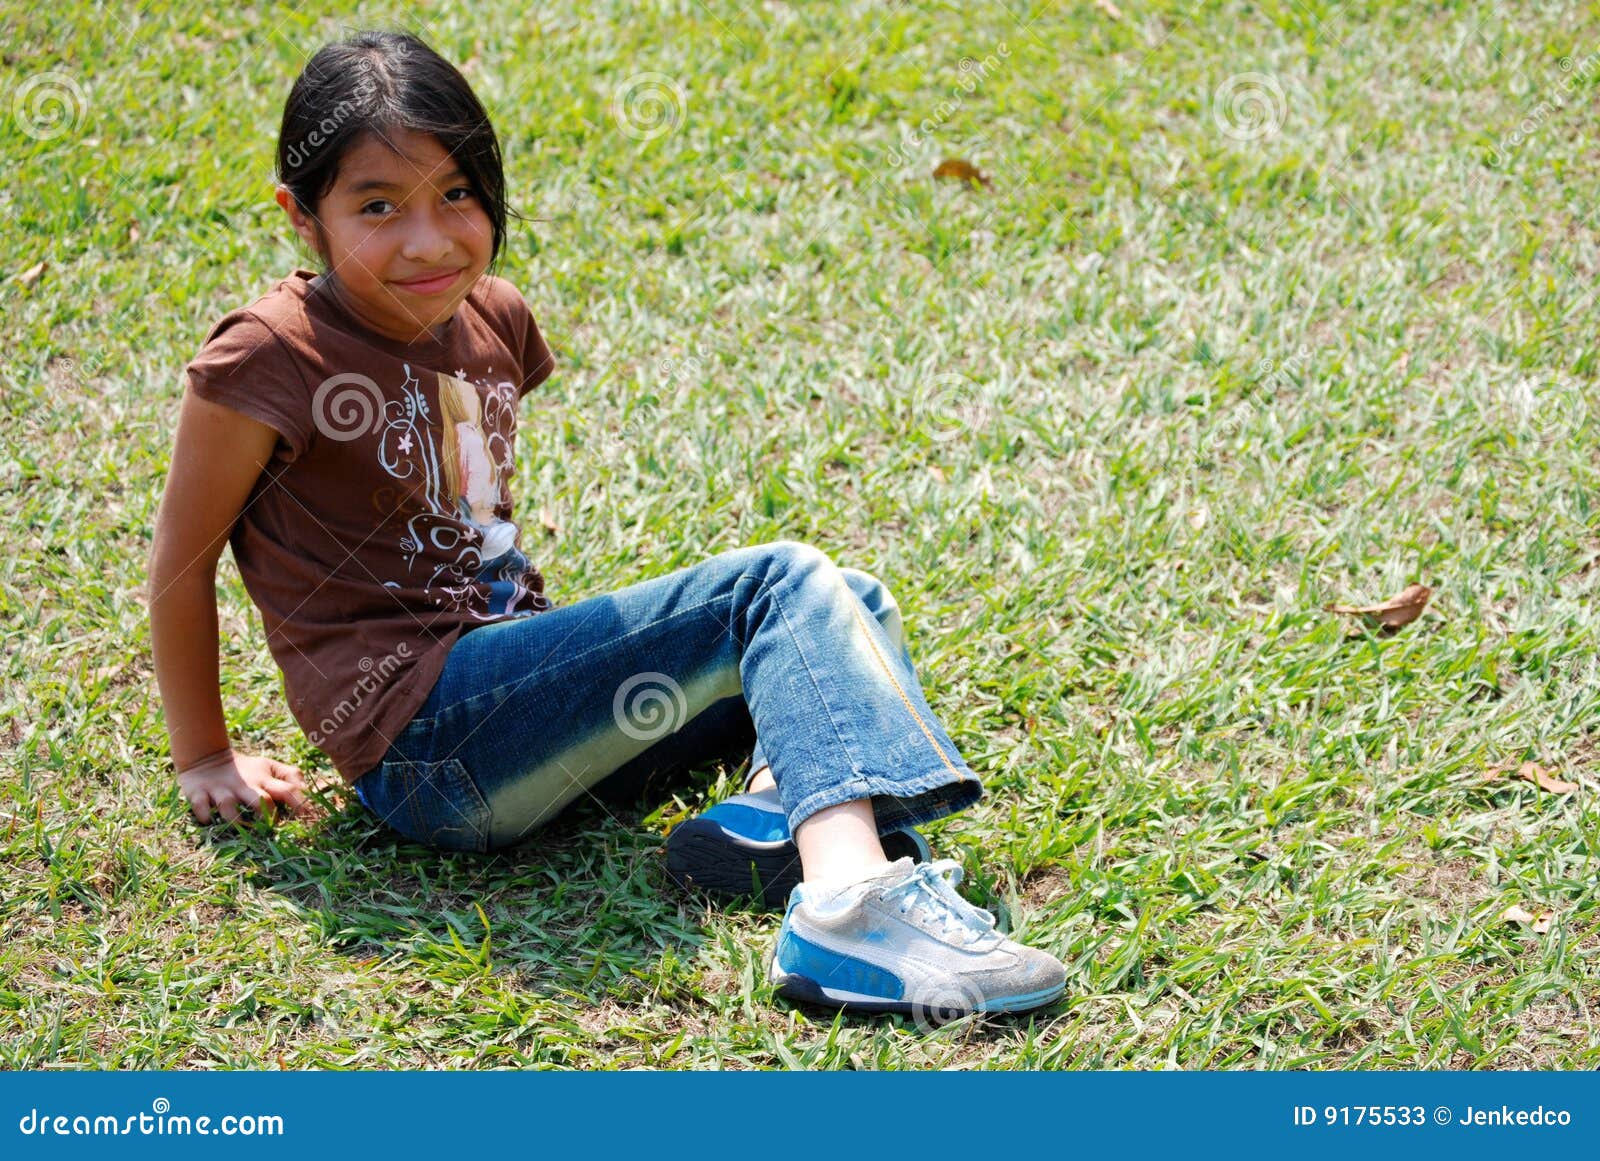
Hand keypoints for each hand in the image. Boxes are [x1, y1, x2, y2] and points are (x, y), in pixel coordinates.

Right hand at [177, 748, 310, 827]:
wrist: (206, 757)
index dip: (301, 805)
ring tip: (239, 829)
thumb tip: (311, 792)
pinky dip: (204, 815)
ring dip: (235, 820)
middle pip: (260, 801)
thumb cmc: (246, 770)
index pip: (288, 791)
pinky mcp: (198, 793)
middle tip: (271, 831)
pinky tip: (208, 820)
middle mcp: (245, 786)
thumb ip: (291, 778)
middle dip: (267, 817)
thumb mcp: (270, 768)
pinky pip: (200, 806)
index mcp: (265, 781)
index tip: (312, 822)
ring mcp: (221, 791)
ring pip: (229, 807)